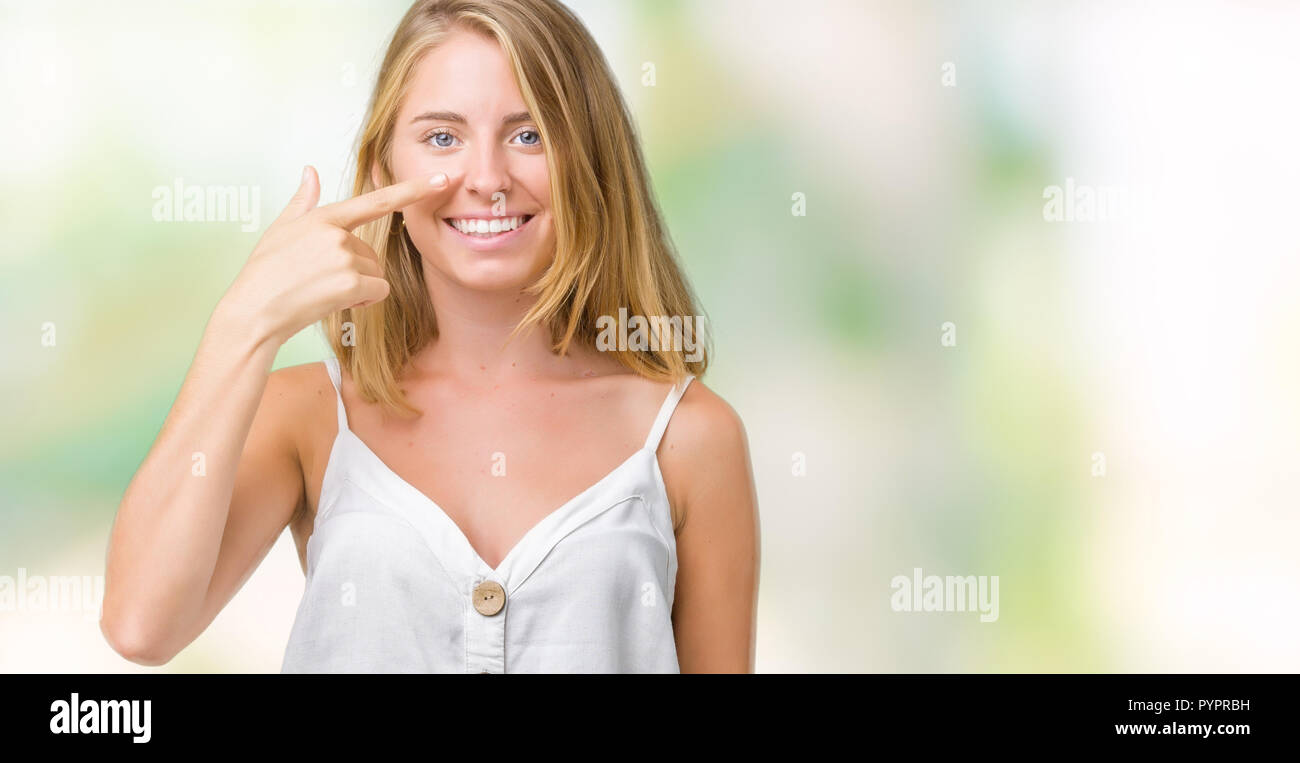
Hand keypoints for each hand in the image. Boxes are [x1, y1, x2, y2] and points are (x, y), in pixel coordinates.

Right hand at [219, 165, 454, 347]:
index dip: (412, 191)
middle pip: (373, 254)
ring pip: (376, 274)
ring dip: (359, 288)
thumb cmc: (264, 272)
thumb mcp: (281, 229)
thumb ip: (303, 201)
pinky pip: (378, 292)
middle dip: (356, 271)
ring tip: (322, 291)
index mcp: (324, 217)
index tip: (441, 182)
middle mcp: (337, 234)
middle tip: (321, 281)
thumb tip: (310, 171)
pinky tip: (333, 302)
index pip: (376, 201)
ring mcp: (344, 258)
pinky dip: (364, 302)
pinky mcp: (350, 283)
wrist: (253, 310)